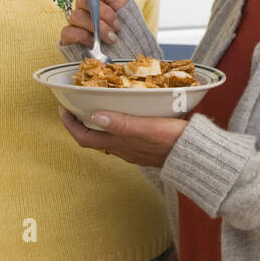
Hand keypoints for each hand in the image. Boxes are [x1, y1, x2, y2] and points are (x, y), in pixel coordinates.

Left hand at [59, 106, 187, 167]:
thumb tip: (96, 116)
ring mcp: (134, 150)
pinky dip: (116, 125)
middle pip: (94, 138)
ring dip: (98, 123)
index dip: (70, 125)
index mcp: (120, 144)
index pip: (85, 138)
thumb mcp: (146, 128)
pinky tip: (125, 115)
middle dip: (81, 123)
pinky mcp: (146, 148)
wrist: (196, 155)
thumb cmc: (173, 140)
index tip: (63, 109)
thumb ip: (122, 123)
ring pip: (108, 138)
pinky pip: (123, 137)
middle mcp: (124, 149)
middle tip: (77, 106)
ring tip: (97, 106)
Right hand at [60, 0, 127, 49]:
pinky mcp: (69, 39)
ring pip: (77, 17)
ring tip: (112, 37)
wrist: (128, 48)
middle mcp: (80, 8)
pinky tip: (95, 42)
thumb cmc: (122, 24)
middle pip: (81, 1)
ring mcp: (74, 23)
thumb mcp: (120, 2)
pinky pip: (69, 32)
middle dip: (103, 12)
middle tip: (117, 23)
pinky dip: (84, 36)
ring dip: (98, 27)